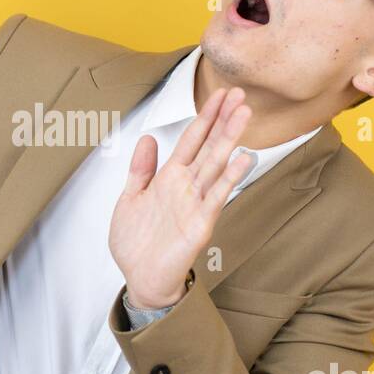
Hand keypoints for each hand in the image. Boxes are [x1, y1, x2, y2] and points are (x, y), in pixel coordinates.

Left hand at [108, 87, 253, 308]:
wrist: (140, 279)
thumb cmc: (136, 244)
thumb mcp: (130, 198)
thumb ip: (141, 169)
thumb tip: (147, 139)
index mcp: (169, 178)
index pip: (191, 140)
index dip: (204, 117)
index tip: (219, 96)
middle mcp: (186, 186)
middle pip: (209, 146)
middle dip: (223, 119)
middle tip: (239, 94)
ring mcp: (196, 203)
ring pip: (216, 164)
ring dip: (230, 138)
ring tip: (243, 114)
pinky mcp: (201, 223)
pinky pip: (216, 196)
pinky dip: (230, 177)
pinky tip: (244, 158)